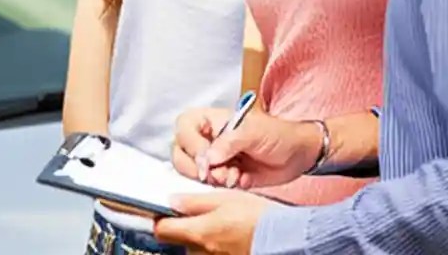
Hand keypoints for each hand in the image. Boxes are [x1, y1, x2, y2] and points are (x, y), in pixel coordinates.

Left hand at [152, 190, 270, 253]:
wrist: (287, 239)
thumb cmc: (259, 217)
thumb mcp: (225, 198)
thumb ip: (195, 201)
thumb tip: (171, 201)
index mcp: (198, 233)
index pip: (161, 231)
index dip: (161, 220)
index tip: (166, 213)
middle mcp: (201, 253)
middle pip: (181, 241)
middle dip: (189, 228)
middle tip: (209, 215)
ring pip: (198, 249)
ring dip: (205, 239)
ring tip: (226, 226)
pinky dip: (218, 248)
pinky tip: (233, 238)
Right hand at [174, 108, 322, 188]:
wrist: (297, 156)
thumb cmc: (277, 134)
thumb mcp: (253, 131)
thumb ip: (228, 142)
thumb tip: (208, 158)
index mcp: (209, 120)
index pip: (184, 130)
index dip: (192, 147)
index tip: (206, 161)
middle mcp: (206, 139)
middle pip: (180, 154)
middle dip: (197, 168)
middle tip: (215, 173)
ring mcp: (212, 159)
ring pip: (192, 172)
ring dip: (212, 178)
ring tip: (233, 175)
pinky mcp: (221, 176)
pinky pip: (210, 186)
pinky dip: (223, 186)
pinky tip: (239, 179)